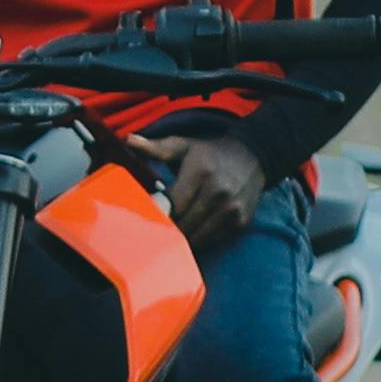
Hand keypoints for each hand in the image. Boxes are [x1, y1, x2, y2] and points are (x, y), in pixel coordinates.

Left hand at [161, 133, 275, 252]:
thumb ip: (156, 147)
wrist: (252, 158)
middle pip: (184, 224)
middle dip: (168, 228)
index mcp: (201, 171)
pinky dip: (200, 240)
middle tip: (157, 227)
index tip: (150, 213)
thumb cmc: (209, 154)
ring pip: (198, 237)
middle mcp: (219, 192)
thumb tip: (128, 141)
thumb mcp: (183, 146)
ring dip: (183, 238)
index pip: (173, 204)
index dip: (159, 213)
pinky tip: (191, 232)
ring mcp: (231, 209)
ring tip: (172, 233)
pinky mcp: (240, 222)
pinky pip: (212, 240)